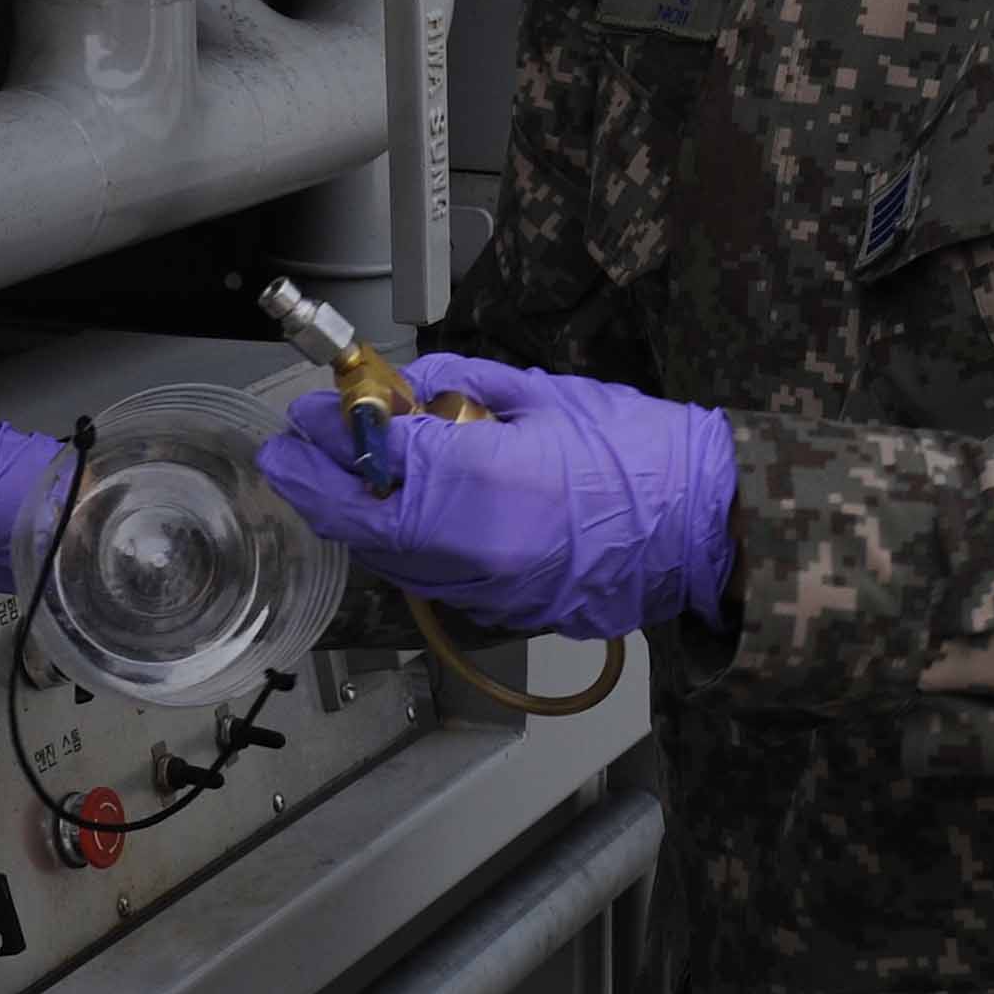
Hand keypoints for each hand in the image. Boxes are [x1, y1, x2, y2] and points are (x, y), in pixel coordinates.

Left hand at [256, 351, 733, 646]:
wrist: (703, 525)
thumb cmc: (637, 451)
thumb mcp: (546, 394)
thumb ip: (464, 386)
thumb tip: (408, 385)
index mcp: (484, 480)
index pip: (375, 458)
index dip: (329, 434)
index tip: (307, 412)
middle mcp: (471, 545)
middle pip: (362, 520)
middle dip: (314, 483)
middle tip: (290, 450)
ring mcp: (485, 586)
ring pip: (386, 557)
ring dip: (349, 518)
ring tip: (330, 479)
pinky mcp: (500, 609)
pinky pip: (425, 577)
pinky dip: (394, 546)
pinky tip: (389, 515)